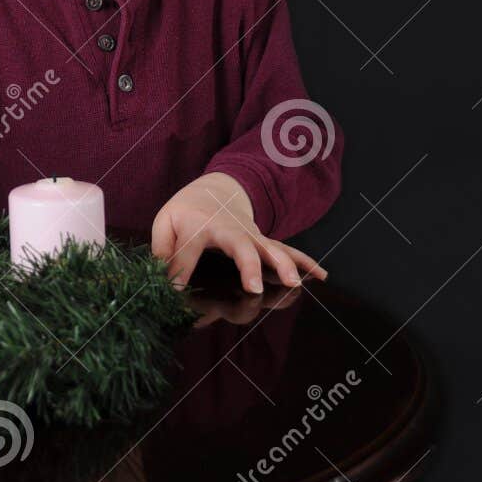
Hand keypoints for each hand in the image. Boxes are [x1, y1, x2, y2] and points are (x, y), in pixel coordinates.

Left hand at [150, 172, 327, 293]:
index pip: (187, 250)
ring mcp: (250, 236)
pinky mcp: (264, 241)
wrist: (214, 190)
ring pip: (269, 249)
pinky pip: (287, 251)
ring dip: (283, 265)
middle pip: (240, 247)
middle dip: (248, 266)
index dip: (179, 270)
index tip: (175, 290)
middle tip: (253, 287)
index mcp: (198, 224)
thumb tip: (160, 277)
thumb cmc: (185, 212)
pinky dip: (305, 262)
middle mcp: (228, 230)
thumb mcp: (165, 224)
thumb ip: (162, 249)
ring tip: (293, 282)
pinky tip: (320, 275)